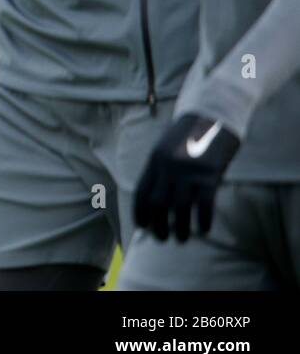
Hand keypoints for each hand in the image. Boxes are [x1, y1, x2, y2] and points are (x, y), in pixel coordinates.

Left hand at [134, 113, 239, 241]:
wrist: (213, 114)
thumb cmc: (190, 132)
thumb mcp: (166, 147)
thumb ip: (161, 168)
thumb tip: (159, 196)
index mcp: (155, 160)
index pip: (142, 192)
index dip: (140, 212)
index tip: (142, 226)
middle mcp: (168, 168)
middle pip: (158, 204)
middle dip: (158, 224)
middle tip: (161, 238)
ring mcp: (188, 172)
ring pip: (180, 208)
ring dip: (180, 227)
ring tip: (181, 239)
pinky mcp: (209, 175)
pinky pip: (204, 204)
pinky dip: (203, 220)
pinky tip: (203, 230)